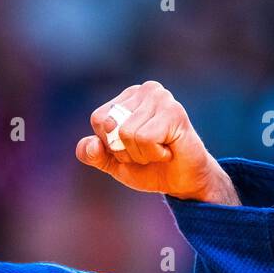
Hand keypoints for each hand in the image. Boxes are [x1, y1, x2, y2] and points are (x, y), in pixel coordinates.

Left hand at [75, 81, 238, 204]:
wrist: (182, 182)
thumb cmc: (148, 167)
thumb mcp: (112, 163)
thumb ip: (92, 154)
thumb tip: (91, 144)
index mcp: (127, 97)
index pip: (98, 119)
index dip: (109, 143)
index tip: (131, 148)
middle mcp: (145, 90)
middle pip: (111, 126)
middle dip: (124, 150)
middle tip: (147, 151)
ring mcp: (161, 98)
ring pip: (127, 133)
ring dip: (141, 153)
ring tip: (159, 150)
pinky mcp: (174, 112)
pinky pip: (145, 138)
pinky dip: (154, 153)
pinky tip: (168, 150)